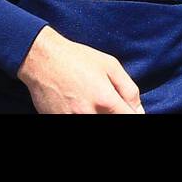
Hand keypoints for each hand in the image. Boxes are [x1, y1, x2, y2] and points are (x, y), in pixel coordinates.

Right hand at [16, 26, 142, 113]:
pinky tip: (78, 105)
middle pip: (113, 123)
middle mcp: (89, 114)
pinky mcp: (59, 122)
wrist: (41, 60)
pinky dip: (82, 115)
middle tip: (106, 104)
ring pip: (95, 123)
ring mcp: (72, 120)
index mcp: (105, 99)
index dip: (132, 114)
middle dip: (114, 114)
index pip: (130, 118)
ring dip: (98, 115)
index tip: (127, 110)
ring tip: (92, 103)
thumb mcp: (109, 65)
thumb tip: (139, 110)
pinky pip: (78, 122)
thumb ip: (128, 89)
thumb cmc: (77, 58)